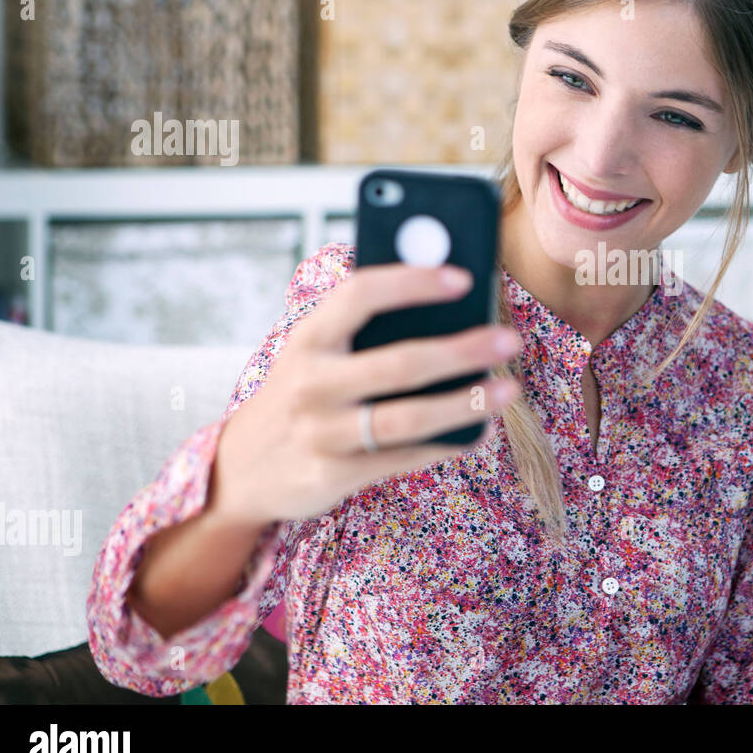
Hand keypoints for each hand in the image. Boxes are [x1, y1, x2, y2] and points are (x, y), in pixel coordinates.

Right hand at [209, 263, 521, 525]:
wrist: (243, 468)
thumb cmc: (303, 393)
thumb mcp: (317, 354)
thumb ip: (364, 329)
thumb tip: (453, 306)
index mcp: (309, 338)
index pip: (361, 296)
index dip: (413, 283)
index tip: (463, 278)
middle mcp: (311, 383)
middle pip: (400, 363)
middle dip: (463, 350)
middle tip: (510, 340)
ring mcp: (321, 432)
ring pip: (408, 419)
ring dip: (466, 403)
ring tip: (508, 390)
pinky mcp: (334, 474)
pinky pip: (405, 458)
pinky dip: (450, 443)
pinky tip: (481, 429)